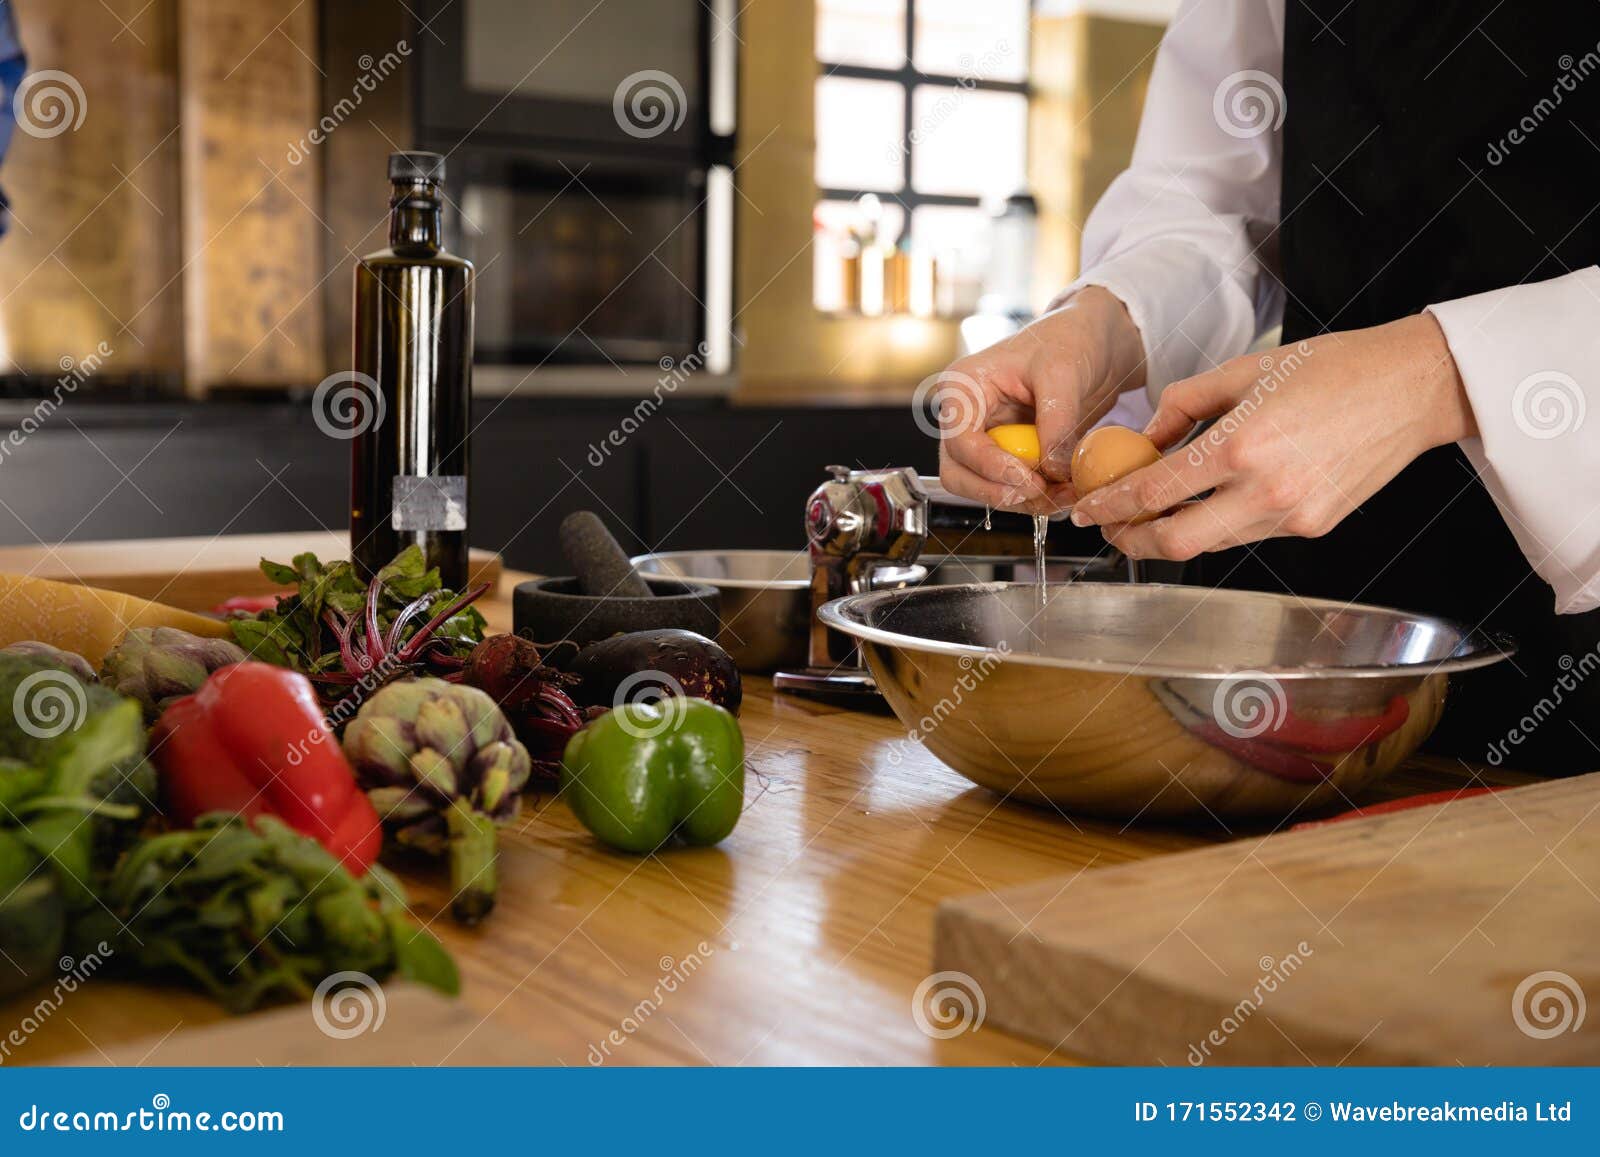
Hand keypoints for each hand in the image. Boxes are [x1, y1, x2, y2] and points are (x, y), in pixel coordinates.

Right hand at [936, 286, 1145, 513]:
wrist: (1093, 341)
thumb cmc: (1068, 339)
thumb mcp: (1063, 373)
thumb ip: (1056, 423)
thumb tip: (1054, 471)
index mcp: (964, 387)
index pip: (959, 441)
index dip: (989, 467)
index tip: (1027, 479)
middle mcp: (967, 416)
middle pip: (957, 473)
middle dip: (995, 490)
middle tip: (1038, 492)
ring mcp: (986, 438)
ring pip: (981, 487)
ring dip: (1019, 500)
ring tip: (1062, 494)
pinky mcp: (1009, 454)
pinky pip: (1011, 487)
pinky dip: (1035, 497)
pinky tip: (1064, 490)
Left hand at [1069, 313, 1476, 559]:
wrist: (1410, 388)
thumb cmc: (1332, 368)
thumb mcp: (1245, 369)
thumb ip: (1184, 403)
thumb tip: (1146, 435)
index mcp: (1241, 444)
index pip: (1154, 491)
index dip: (1110, 507)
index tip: (1085, 510)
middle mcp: (1265, 490)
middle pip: (1175, 543)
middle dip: (1133, 540)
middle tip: (1112, 527)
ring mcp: (1292, 515)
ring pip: (1211, 543)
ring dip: (1174, 533)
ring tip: (1152, 513)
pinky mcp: (1313, 527)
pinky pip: (1247, 534)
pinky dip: (1218, 524)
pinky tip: (1209, 502)